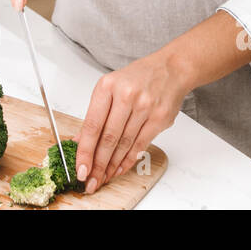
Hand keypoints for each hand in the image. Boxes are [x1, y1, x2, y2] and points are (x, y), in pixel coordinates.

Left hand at [74, 49, 190, 192]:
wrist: (171, 68)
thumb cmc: (137, 77)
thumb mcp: (110, 87)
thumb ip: (95, 114)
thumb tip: (80, 141)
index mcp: (107, 87)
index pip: (92, 125)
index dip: (85, 151)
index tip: (80, 168)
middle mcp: (126, 96)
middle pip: (108, 138)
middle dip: (97, 164)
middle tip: (90, 181)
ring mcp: (144, 107)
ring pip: (124, 144)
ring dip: (112, 166)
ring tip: (103, 178)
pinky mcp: (159, 118)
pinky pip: (140, 145)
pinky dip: (128, 160)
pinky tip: (119, 169)